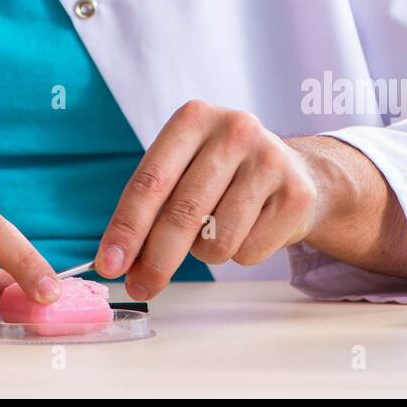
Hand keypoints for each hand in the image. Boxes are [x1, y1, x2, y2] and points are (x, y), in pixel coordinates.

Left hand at [95, 101, 318, 297]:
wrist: (293, 170)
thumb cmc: (221, 173)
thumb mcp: (183, 169)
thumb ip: (151, 207)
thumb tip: (120, 261)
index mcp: (194, 118)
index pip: (151, 181)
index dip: (127, 227)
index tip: (109, 264)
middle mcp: (234, 130)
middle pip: (182, 213)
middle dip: (155, 260)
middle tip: (140, 288)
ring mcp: (270, 159)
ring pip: (216, 240)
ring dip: (206, 252)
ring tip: (218, 227)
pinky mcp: (296, 194)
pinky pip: (249, 251)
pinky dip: (240, 253)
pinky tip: (250, 227)